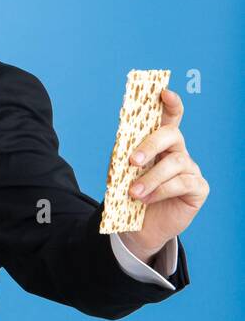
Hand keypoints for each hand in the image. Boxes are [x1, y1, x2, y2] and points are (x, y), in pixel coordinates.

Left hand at [117, 88, 208, 263]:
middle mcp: (177, 152)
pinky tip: (146, 200)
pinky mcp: (198, 189)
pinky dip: (161, 191)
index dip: (170, 104)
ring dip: (150, 178)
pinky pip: (183, 183)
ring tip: (133, 193)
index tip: (163, 92)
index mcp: (159, 144)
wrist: (135, 228)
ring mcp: (190, 170)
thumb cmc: (129, 196)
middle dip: (150, 145)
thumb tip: (125, 146)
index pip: (169, 118)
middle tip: (132, 162)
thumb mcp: (122, 174)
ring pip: (174, 163)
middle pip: (172, 135)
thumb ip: (125, 156)